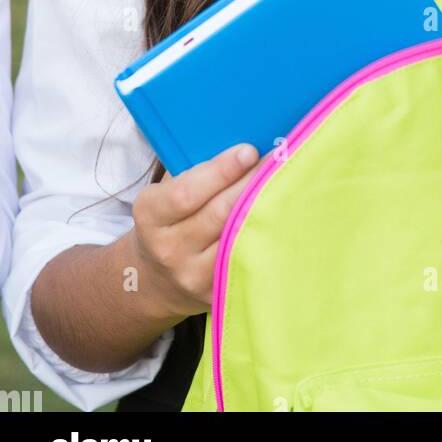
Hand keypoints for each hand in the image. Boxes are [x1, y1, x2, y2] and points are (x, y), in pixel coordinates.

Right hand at [131, 143, 270, 316]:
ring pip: (237, 239)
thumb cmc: (171, 220)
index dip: (220, 171)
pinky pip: (247, 261)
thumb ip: (194, 171)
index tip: (249, 150)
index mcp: (151, 217)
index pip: (186, 194)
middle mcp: (169, 250)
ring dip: (267, 208)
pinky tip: (286, 215)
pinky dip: (268, 236)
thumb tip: (244, 146)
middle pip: (219, 214)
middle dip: (252, 183)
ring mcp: (193, 277)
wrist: (155, 278)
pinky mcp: (216, 296)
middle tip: (281, 158)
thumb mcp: (164, 194)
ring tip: (290, 181)